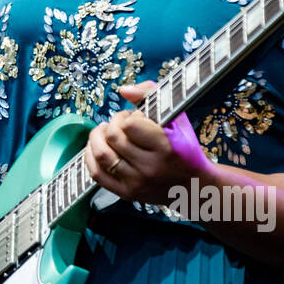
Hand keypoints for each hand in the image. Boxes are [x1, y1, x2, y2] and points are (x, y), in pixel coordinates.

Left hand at [83, 81, 213, 204]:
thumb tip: (123, 90)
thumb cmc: (184, 148)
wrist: (194, 187)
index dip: (127, 116)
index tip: (134, 117)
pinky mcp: (127, 193)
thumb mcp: (176, 118)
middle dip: (111, 123)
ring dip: (96, 137)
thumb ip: (151, 95)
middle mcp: (150, 167)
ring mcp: (137, 182)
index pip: (129, 125)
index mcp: (165, 147)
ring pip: (101, 154)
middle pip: (112, 137)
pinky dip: (90, 157)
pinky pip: (96, 174)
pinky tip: (96, 147)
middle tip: (119, 123)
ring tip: (104, 132)